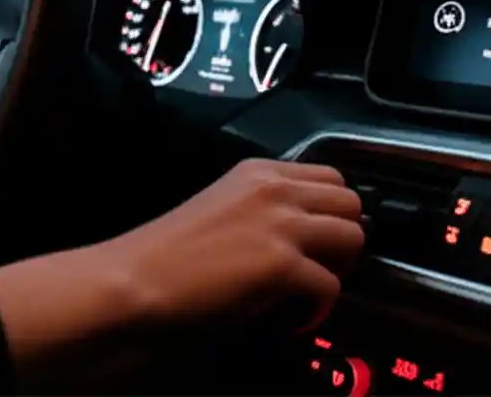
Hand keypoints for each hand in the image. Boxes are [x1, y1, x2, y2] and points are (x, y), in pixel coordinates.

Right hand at [103, 157, 363, 327]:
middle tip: (317, 268)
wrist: (136, 280)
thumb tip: (304, 235)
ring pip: (353, 237)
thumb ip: (264, 209)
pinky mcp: (282, 264)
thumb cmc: (167, 254)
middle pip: (350, 202)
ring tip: (305, 292)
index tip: (317, 240)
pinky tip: (289, 318)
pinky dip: (316, 310)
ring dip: (336, 270)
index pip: (330, 176)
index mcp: (258, 172)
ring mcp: (281, 224)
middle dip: (342, 238)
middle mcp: (275, 189)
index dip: (330, 212)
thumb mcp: (223, 208)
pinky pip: (331, 286)